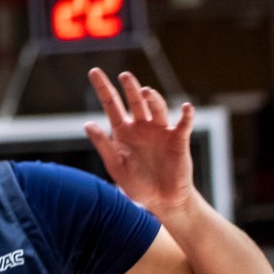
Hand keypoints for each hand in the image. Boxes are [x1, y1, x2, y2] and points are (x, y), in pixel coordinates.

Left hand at [84, 70, 198, 219]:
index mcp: (123, 131)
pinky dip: (186, 115)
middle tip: (124, 76)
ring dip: (153, 99)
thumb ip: (103, 145)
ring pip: (156, 108)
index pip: (111, 104)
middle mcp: (141, 126)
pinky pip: (183, 124)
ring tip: (145, 92)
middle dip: (130, 87)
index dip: (103, 88)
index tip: (94, 71)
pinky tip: (186, 108)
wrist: (163, 201)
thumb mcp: (116, 166)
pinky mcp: (178, 140)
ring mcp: (160, 131)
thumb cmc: (137, 185)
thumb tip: (87, 124)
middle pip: (135, 101)